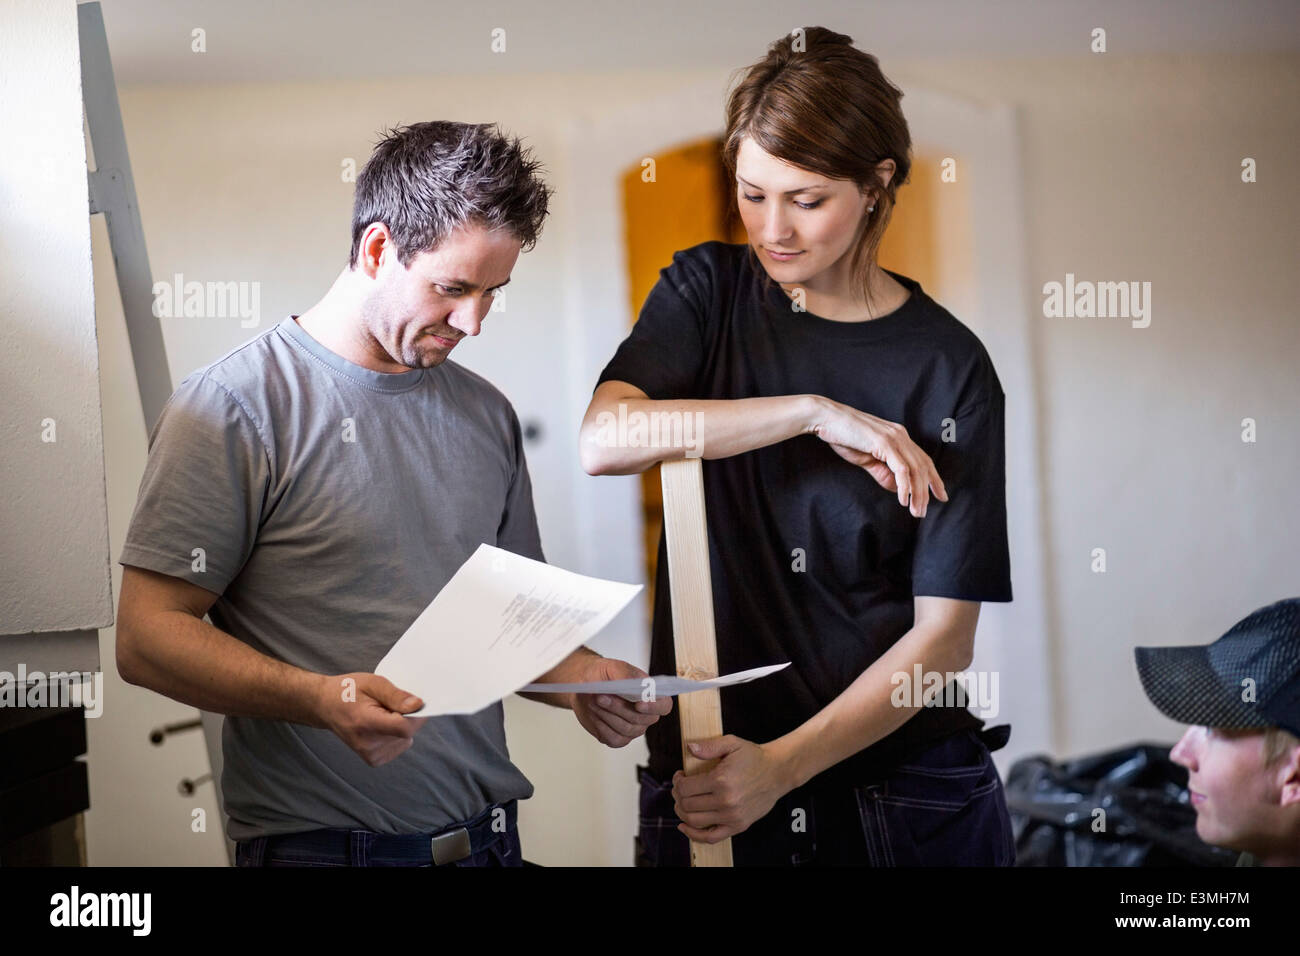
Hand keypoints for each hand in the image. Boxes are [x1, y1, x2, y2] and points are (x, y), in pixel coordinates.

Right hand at [315, 672, 428, 766]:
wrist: (325, 706)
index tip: (413, 702)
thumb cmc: (347, 691)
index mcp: (366, 723)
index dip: (416, 714)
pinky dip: (396, 735)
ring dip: (400, 726)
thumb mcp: (372, 683)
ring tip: (381, 714)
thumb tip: (418, 706)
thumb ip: (395, 695)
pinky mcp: (373, 760)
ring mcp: (370, 754)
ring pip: (405, 739)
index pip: (404, 728)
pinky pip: (399, 745)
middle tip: (388, 705)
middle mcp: (368, 744)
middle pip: (407, 733)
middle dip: (407, 717)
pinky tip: (381, 725)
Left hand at [572, 657, 671, 747]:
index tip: (638, 704)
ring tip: (593, 701)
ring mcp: (633, 728)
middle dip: (620, 708)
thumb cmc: (602, 673)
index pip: (664, 706)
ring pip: (627, 730)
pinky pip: (615, 740)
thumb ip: (626, 674)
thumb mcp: (612, 667)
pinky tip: (595, 715)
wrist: (583, 684)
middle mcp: (645, 714)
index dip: (654, 707)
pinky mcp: (618, 737)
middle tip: (601, 697)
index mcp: (650, 694)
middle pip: (643, 720)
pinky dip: (602, 727)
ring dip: (608, 715)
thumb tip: (637, 685)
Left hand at [671, 736, 792, 842]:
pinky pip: (710, 837)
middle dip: (678, 796)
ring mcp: (732, 816)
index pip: (685, 788)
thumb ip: (709, 746)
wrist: (777, 772)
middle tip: (680, 788)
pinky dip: (694, 835)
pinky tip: (684, 826)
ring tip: (683, 802)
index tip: (680, 776)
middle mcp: (726, 801)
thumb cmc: (754, 758)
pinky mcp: (738, 826)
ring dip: (682, 812)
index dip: (677, 782)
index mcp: (721, 780)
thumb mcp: (732, 743)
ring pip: (694, 821)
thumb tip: (689, 748)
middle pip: (687, 805)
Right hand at [811, 398, 947, 517]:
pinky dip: (904, 486)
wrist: (825, 418)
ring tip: (915, 511)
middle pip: (923, 466)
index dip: (934, 479)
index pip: (923, 460)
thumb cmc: (843, 436)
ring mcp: (894, 438)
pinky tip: (903, 499)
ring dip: (918, 493)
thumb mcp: (866, 459)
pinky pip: (901, 468)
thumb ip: (883, 472)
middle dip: (928, 491)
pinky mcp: (884, 443)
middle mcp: (901, 436)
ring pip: (915, 469)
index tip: (940, 496)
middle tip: (924, 512)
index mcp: (899, 437)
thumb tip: (898, 489)